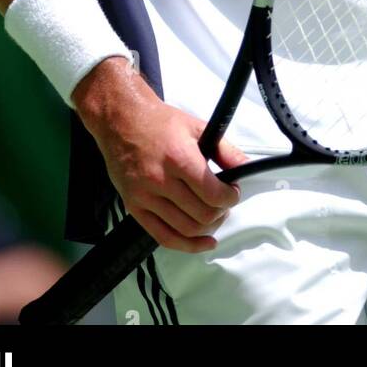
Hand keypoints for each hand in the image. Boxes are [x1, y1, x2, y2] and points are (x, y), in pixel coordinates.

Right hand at [74, 57, 248, 253]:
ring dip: (207, 228)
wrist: (121, 120)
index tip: (233, 192)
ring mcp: (144, 196)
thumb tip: (246, 168)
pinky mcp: (134, 207)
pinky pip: (163, 237)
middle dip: (221, 212)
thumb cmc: (159, 122)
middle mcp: (160, 180)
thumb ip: (224, 150)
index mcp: (179, 158)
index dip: (230, 197)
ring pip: (186, 229)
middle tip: (223, 203)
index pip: (213, 194)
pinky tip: (203, 242)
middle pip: (202, 214)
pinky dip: (186, 245)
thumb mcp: (196, 127)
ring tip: (213, 216)